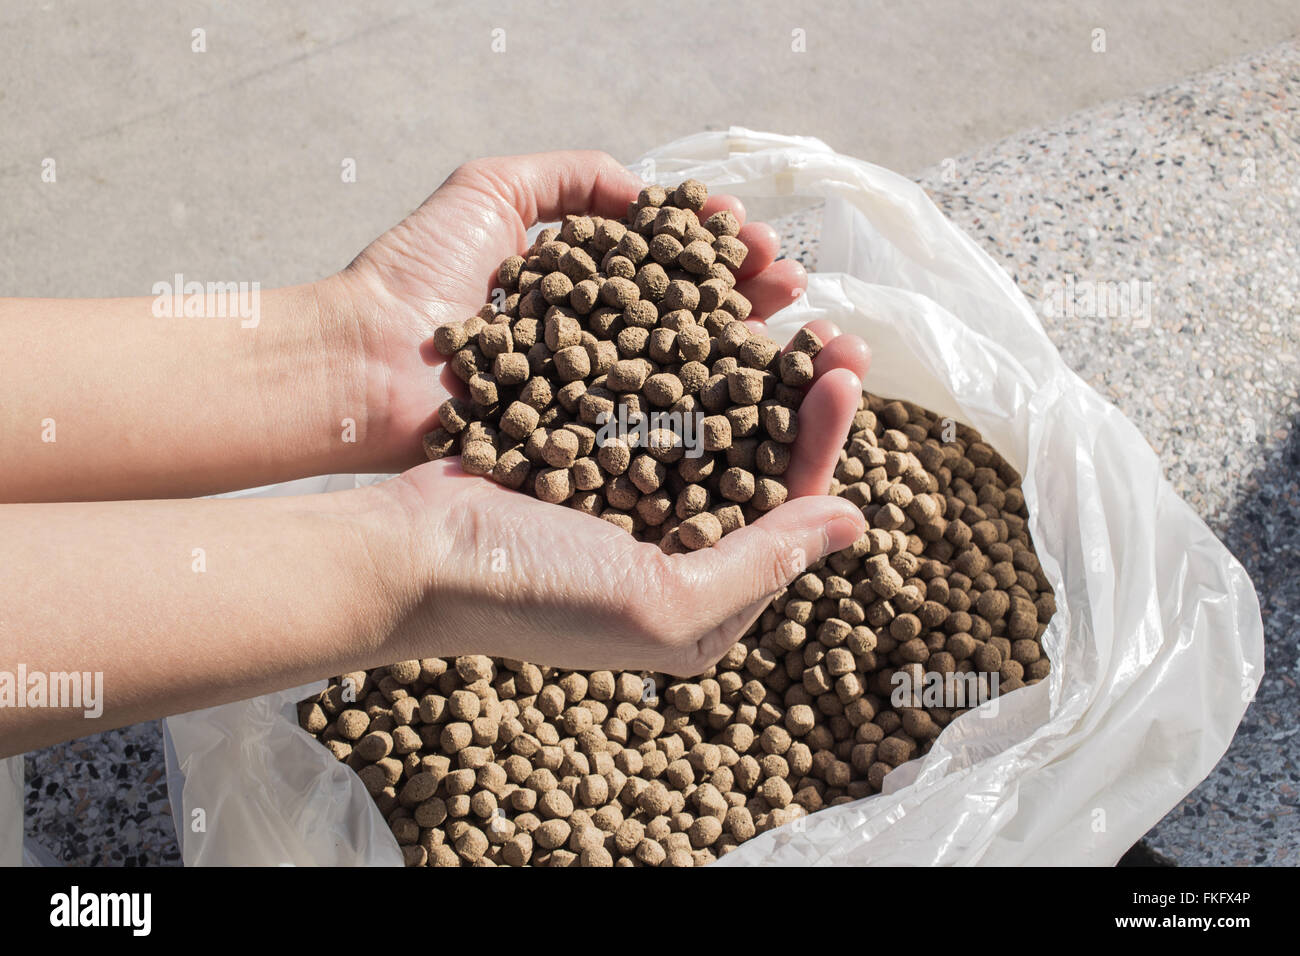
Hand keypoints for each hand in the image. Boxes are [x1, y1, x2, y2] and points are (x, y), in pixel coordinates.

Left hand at [324, 150, 849, 472]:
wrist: (361, 364)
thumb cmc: (414, 278)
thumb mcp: (488, 191)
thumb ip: (568, 177)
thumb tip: (648, 189)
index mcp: (582, 294)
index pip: (670, 271)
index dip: (718, 256)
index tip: (757, 240)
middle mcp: (597, 353)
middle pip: (693, 328)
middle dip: (751, 305)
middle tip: (801, 289)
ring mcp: (591, 410)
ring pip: (690, 387)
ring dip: (752, 366)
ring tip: (805, 344)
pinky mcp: (582, 460)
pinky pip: (657, 445)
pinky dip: (711, 429)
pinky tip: (760, 410)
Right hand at [377, 319, 869, 675]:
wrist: (413, 552)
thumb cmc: (532, 589)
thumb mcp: (660, 602)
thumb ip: (761, 565)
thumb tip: (856, 521)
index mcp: (702, 599)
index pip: (788, 515)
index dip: (822, 443)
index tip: (845, 375)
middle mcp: (673, 549)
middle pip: (759, 464)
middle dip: (800, 398)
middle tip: (839, 331)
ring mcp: (629, 498)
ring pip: (712, 424)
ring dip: (751, 369)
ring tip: (786, 311)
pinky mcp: (588, 454)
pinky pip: (652, 404)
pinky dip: (683, 363)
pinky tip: (708, 318)